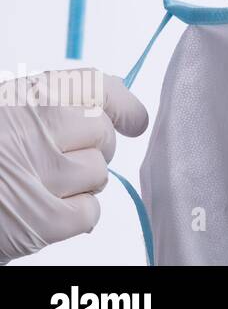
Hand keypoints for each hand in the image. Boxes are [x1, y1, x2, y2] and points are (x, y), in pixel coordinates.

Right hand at [0, 69, 148, 263]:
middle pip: (104, 136)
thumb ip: (49, 106)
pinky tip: (47, 211)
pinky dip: (75, 215)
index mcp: (27, 98)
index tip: (134, 121)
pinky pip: (89, 212)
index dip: (123, 106)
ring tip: (43, 186)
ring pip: (99, 174)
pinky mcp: (43, 220)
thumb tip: (110, 105)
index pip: (99, 88)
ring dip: (81, 184)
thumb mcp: (5, 113)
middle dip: (92, 150)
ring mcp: (43, 175)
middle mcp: (39, 130)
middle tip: (62, 160)